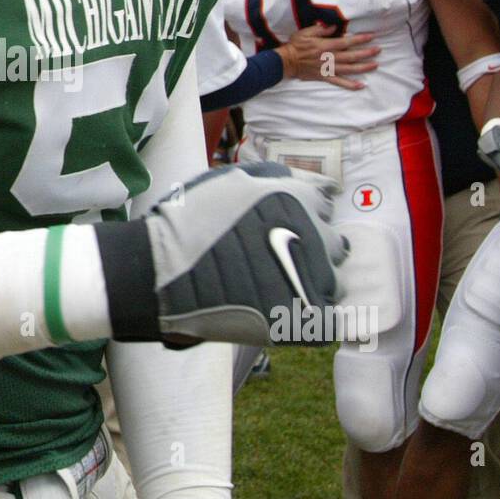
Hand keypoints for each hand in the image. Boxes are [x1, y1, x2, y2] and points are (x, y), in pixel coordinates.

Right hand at [106, 162, 347, 348]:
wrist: (163, 273)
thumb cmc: (188, 222)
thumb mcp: (228, 180)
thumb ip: (270, 177)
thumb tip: (297, 179)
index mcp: (300, 198)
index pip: (325, 203)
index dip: (304, 215)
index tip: (282, 230)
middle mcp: (316, 235)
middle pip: (335, 244)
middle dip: (313, 250)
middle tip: (277, 263)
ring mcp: (315, 279)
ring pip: (333, 282)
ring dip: (313, 285)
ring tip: (276, 292)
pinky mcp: (309, 319)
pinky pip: (328, 320)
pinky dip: (309, 320)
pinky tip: (281, 315)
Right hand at [278, 23, 380, 90]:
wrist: (286, 62)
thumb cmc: (295, 45)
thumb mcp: (306, 32)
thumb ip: (321, 29)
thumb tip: (334, 26)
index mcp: (326, 46)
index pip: (347, 42)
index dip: (360, 39)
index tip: (371, 37)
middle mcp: (329, 58)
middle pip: (351, 56)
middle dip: (366, 53)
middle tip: (378, 50)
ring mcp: (328, 69)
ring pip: (349, 69)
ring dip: (363, 67)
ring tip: (375, 65)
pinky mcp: (325, 77)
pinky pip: (340, 82)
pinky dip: (350, 85)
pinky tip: (361, 86)